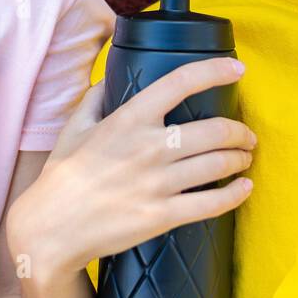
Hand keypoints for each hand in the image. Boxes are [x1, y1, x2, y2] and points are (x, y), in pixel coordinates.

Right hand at [7, 57, 255, 281]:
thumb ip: (96, 97)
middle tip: (246, 133)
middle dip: (240, 130)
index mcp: (129, 119)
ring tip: (245, 157)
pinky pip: (212, 203)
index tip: (238, 68)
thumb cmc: (62, 175)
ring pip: (219, 164)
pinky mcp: (162, 216)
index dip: (215, 71)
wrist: (51, 228)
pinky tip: (244, 188)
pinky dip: (235, 194)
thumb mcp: (75, 126)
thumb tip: (111, 76)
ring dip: (240, 158)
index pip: (181, 82)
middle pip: (214, 129)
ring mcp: (158, 183)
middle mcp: (149, 147)